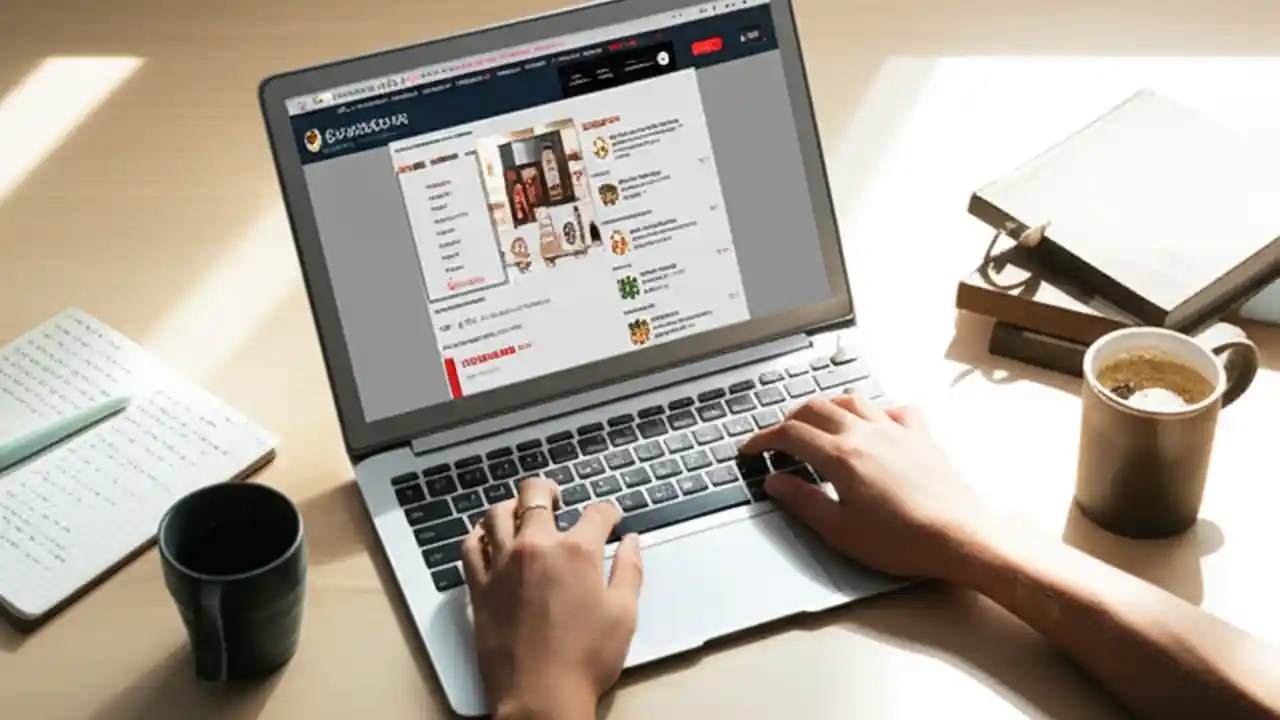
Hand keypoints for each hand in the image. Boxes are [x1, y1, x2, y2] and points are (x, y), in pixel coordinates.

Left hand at [462, 476, 643, 719]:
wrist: (540, 696)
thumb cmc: (585, 660)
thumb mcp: (624, 614)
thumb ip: (629, 570)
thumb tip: (631, 543)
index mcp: (577, 552)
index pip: (596, 512)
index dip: (608, 511)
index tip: (610, 518)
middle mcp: (536, 548)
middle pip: (536, 494)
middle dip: (549, 489)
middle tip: (555, 496)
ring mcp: (503, 565)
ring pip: (496, 513)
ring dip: (511, 505)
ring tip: (520, 510)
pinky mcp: (479, 587)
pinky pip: (470, 547)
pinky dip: (478, 535)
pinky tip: (487, 538)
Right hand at [741, 394, 995, 579]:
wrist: (959, 536)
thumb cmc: (902, 540)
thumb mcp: (840, 531)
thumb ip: (803, 501)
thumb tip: (775, 482)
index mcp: (841, 456)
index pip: (790, 434)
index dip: (763, 438)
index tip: (750, 448)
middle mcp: (866, 434)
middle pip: (816, 408)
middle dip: (789, 419)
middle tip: (778, 438)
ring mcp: (896, 431)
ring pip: (853, 400)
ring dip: (828, 407)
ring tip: (817, 423)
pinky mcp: (921, 437)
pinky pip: (894, 409)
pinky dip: (877, 410)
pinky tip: (874, 424)